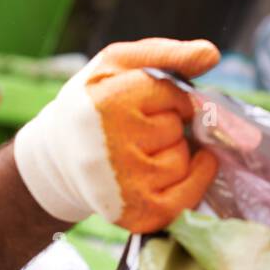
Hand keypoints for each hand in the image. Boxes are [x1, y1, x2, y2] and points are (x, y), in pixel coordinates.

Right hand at [14, 38, 220, 232]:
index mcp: (105, 104)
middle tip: (137, 129)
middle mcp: (113, 147)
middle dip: (168, 123)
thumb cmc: (93, 103)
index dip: (166, 95)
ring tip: (142, 151)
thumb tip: (211, 54)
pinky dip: (193, 180)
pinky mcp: (137, 214)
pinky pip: (189, 194)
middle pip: (178, 127)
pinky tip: (175, 169)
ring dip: (174, 152)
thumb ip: (166, 54)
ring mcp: (125, 185)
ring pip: (183, 159)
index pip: (172, 92)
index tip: (145, 101)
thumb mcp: (118, 65)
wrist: (58, 157)